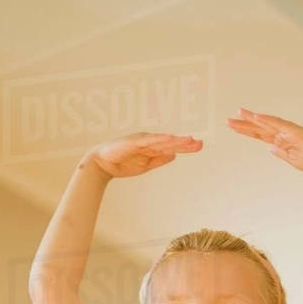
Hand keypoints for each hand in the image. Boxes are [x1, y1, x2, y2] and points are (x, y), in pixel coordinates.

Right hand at [81, 131, 201, 178]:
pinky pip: (148, 141)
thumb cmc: (123, 163)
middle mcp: (149, 142)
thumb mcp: (146, 165)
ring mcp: (142, 141)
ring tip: (189, 140)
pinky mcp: (134, 142)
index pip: (172, 147)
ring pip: (162, 141)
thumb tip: (174, 155)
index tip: (199, 146)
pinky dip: (159, 139)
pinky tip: (170, 138)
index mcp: (152, 148)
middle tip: (200, 143)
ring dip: (176, 140)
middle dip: (185, 143)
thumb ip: (159, 160)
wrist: (103, 163)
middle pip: (171, 143)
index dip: (185, 147)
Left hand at [226, 108, 302, 176]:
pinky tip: (256, 117)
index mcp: (284, 142)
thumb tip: (269, 148)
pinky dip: (268, 120)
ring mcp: (291, 132)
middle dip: (244, 125)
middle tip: (228, 120)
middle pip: (261, 128)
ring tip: (238, 114)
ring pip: (268, 124)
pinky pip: (280, 125)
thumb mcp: (294, 160)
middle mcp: (285, 134)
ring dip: (252, 120)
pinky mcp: (297, 133)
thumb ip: (282, 153)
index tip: (234, 127)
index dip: (248, 131)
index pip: (262, 135)